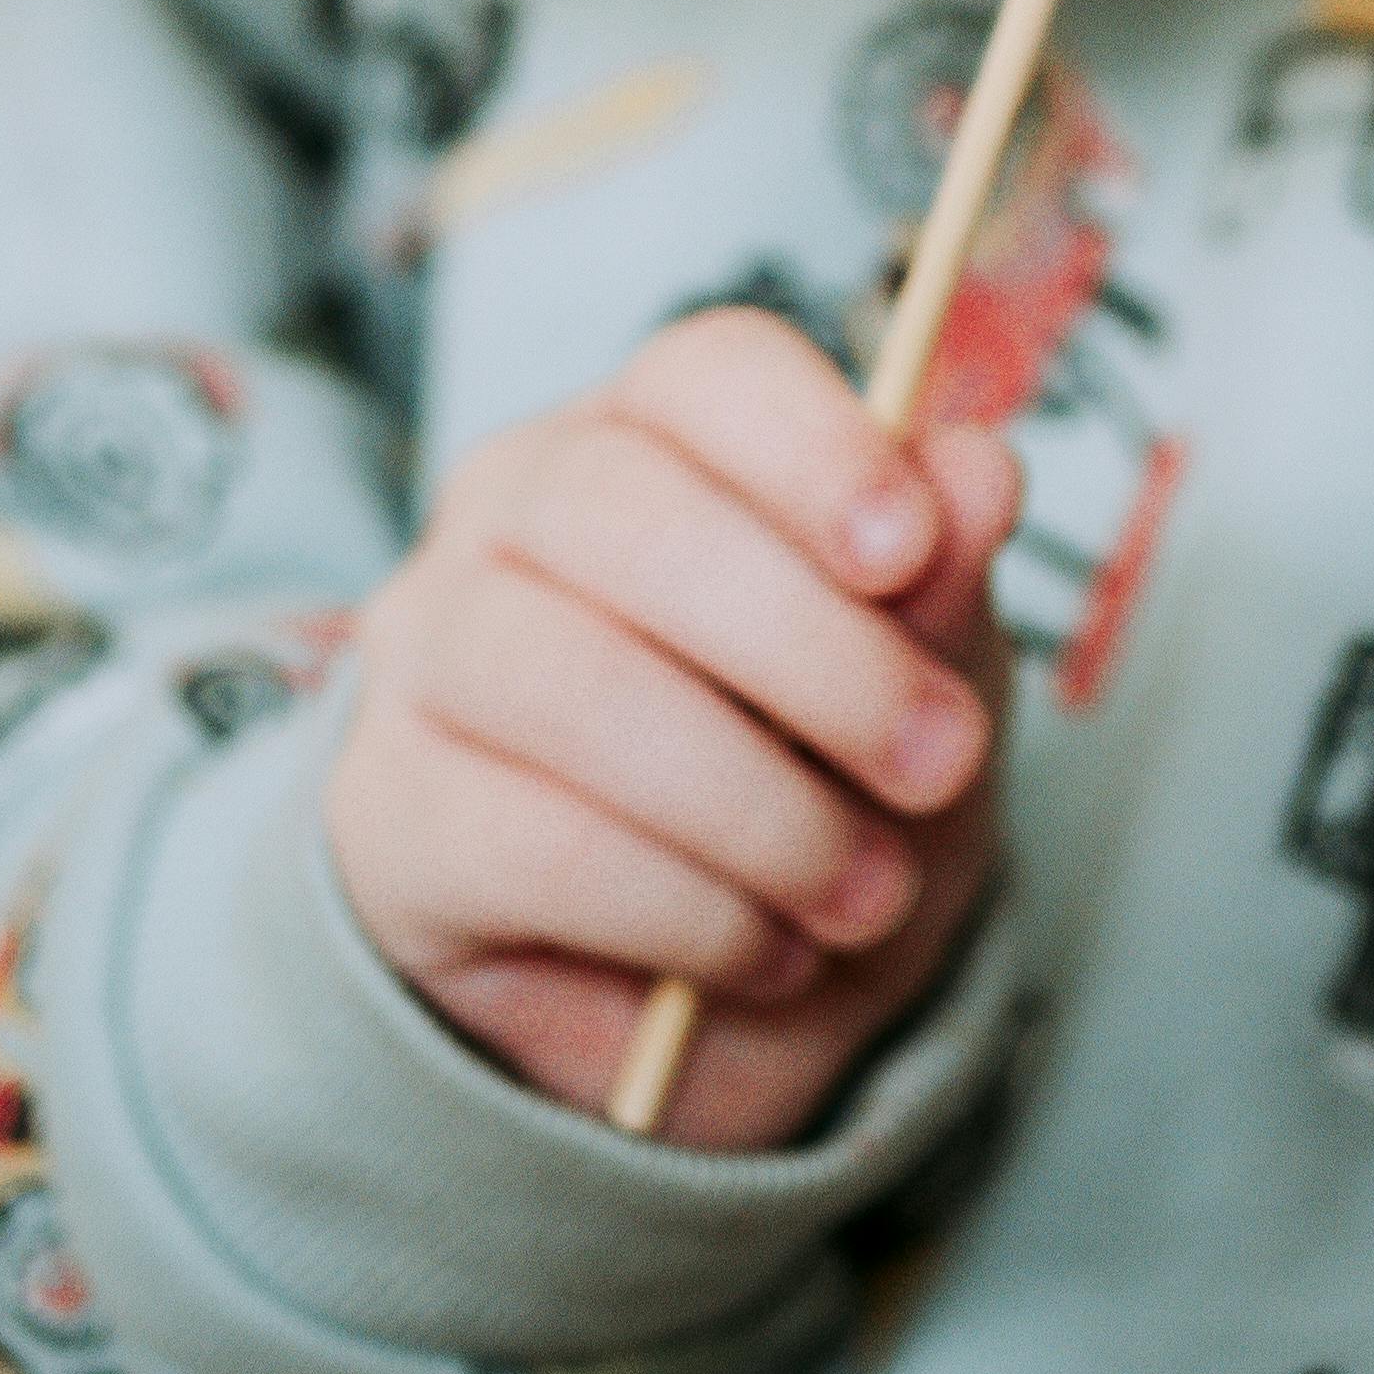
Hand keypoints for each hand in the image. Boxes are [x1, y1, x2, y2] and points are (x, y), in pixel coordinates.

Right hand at [325, 309, 1017, 1150]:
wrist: (707, 1003)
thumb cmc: (816, 785)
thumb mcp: (919, 688)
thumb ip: (942, 578)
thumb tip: (980, 468)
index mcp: (650, 432)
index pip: (705, 370)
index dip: (812, 443)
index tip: (911, 546)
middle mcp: (513, 507)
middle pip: (620, 506)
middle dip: (808, 646)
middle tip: (936, 761)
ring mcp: (431, 650)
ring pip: (568, 677)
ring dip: (753, 802)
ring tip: (864, 890)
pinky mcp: (393, 814)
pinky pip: (534, 840)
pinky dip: (684, 908)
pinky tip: (762, 948)